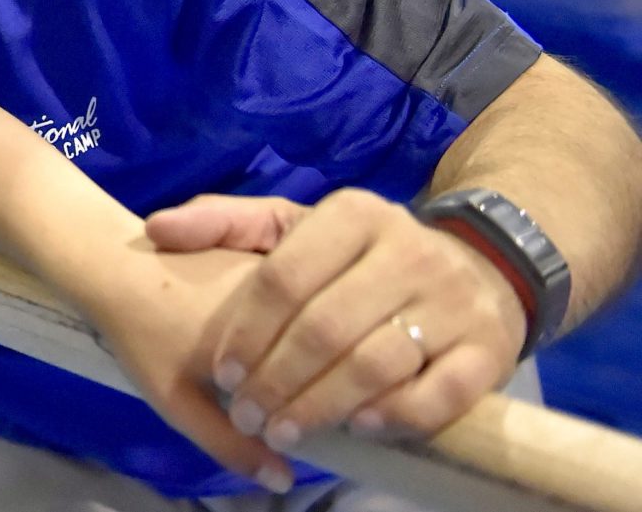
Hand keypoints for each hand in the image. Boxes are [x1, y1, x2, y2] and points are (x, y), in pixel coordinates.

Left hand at [84, 245, 300, 492]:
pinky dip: (299, 321)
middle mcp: (290, 291)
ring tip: (255, 364)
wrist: (113, 263)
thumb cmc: (141, 335)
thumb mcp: (177, 401)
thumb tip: (284, 480)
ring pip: (321, 319)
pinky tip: (262, 335)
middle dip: (309, 383)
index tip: (266, 418)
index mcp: (273, 330)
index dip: (306, 412)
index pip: (324, 384)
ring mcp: (284, 268)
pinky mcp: (274, 254)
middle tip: (253, 389)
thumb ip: (231, 443)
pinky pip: (307, 296)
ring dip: (310, 352)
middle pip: (329, 350)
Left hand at [149, 190, 524, 449]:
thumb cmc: (359, 256)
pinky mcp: (488, 350)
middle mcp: (408, 250)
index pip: (285, 276)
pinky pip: (436, 394)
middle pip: (326, 326)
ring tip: (283, 430)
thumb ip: (224, 222)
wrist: (477, 268)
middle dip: (276, 378)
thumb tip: (157, 228)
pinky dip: (390, 416)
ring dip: (321, 405)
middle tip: (246, 414)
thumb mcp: (295, 226)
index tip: (222, 372)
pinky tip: (353, 428)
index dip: (247, 330)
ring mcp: (453, 300)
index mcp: (354, 214)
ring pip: (376, 362)